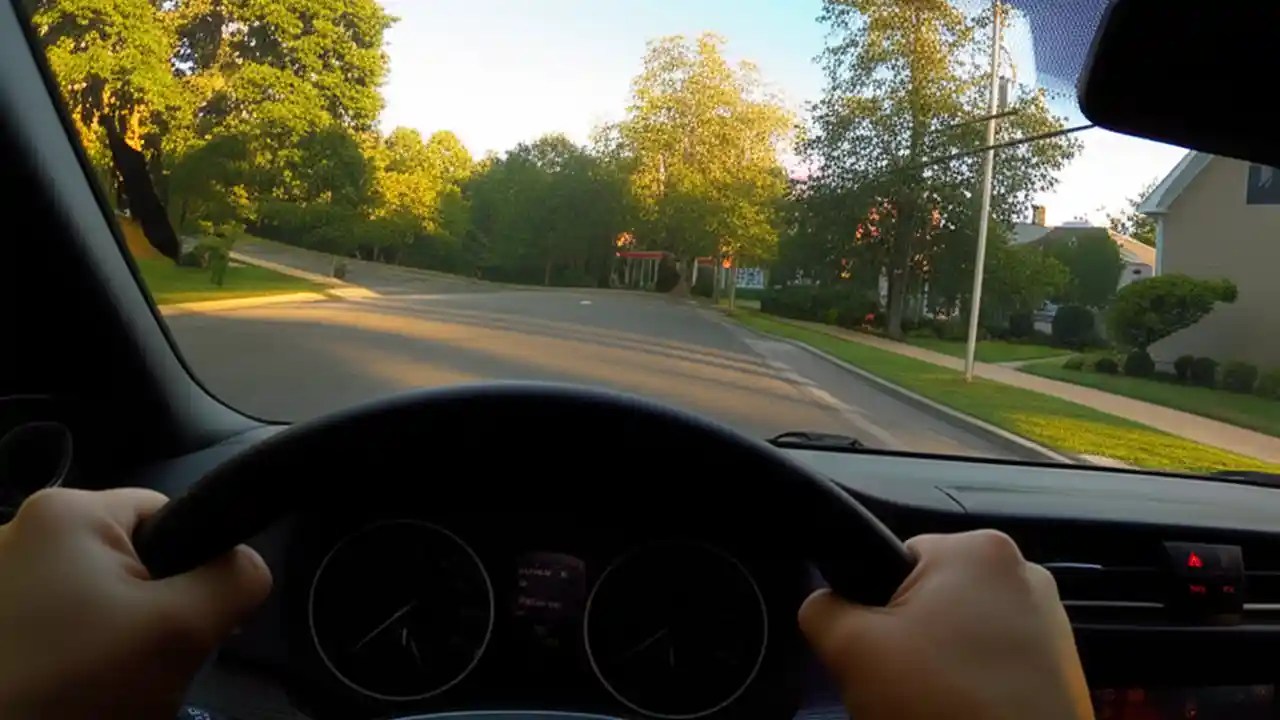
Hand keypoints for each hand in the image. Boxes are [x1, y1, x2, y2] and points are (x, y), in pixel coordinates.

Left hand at [0, 488, 271, 718]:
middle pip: (129, 558)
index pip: (167, 512)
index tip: (189, 621)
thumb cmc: (79, 683)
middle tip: (151, 659)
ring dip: (113, 634)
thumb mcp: (183, 630)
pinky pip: (56, 624)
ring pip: (93, 597)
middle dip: (153, 607)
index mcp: (64, 512)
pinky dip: (75, 653)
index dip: (195, 565)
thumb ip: (236, 580)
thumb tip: (247, 567)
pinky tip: (73, 689)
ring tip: (108, 681)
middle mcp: (19, 532)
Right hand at [799, 530, 1091, 719]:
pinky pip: (995, 658)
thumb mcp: (851, 648)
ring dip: (942, 660)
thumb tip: (824, 603)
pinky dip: (975, 680)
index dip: (876, 606)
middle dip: (911, 636)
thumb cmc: (941, 701)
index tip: (881, 648)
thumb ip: (822, 608)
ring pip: (963, 629)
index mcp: (979, 549)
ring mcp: (1050, 620)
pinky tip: (965, 709)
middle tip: (904, 680)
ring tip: (937, 699)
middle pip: (932, 596)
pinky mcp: (1060, 664)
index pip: (898, 559)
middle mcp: (1023, 572)